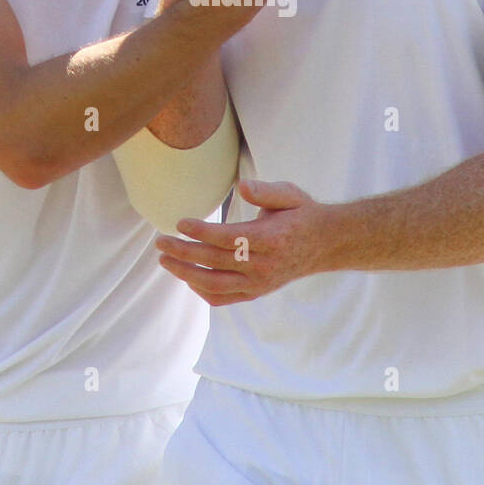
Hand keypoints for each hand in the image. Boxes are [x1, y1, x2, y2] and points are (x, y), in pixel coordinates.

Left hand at [156, 179, 331, 304]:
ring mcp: (259, 283)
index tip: (180, 223)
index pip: (228, 238)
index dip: (201, 232)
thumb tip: (242, 186)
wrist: (323, 244)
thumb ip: (266, 191)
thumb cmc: (300, 214)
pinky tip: (187, 276)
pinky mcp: (256, 292)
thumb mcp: (290, 194)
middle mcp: (264, 265)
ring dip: (185, 273)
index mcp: (271, 239)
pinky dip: (201, 290)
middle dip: (183, 252)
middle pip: (215, 261)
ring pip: (214, 284)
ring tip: (165, 260)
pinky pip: (222, 298)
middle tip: (160, 242)